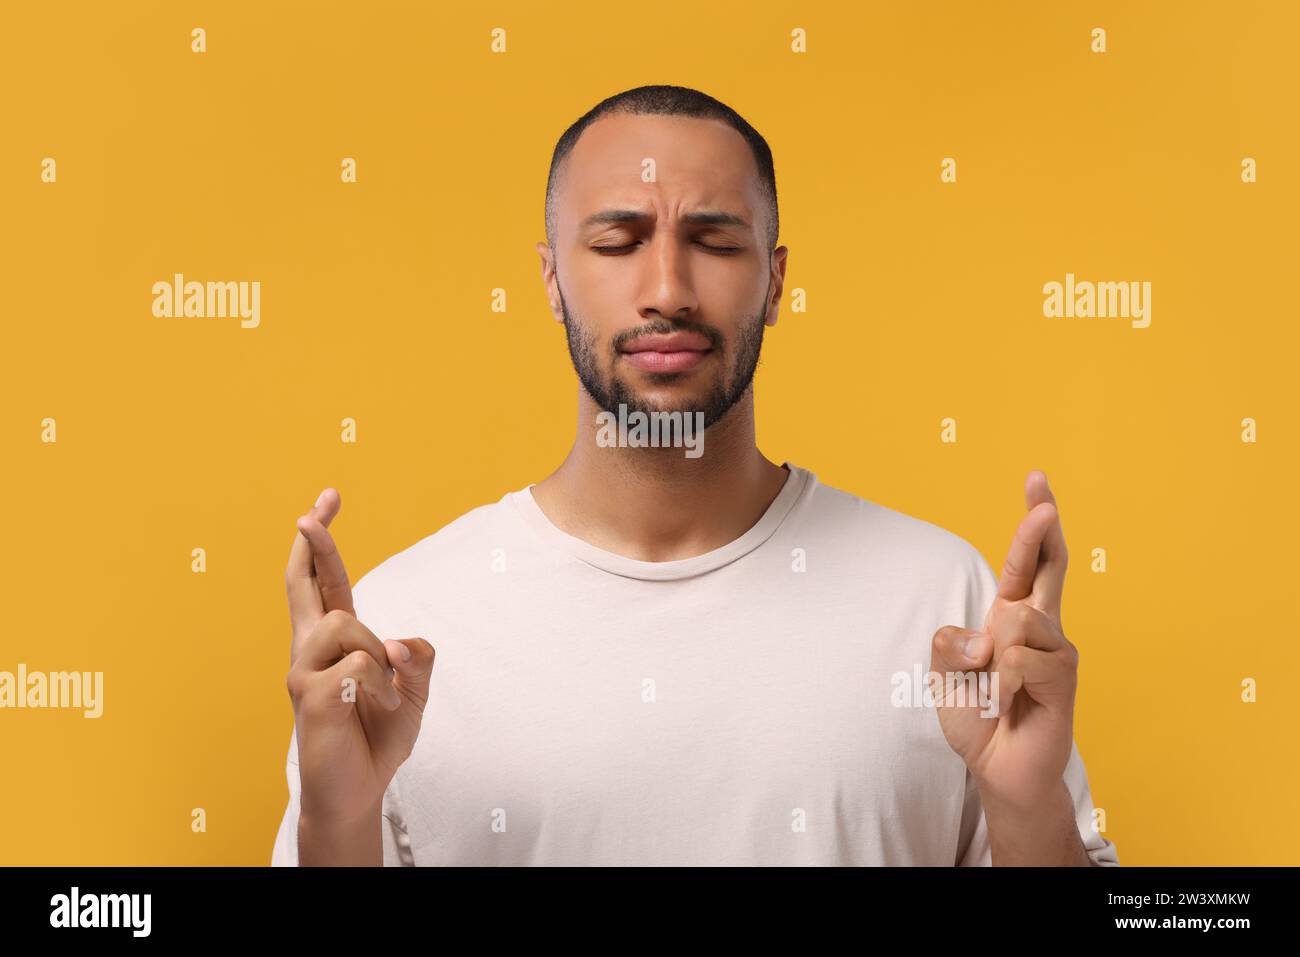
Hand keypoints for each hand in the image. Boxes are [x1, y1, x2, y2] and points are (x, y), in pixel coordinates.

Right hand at [284, 487, 435, 827]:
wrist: (358, 790)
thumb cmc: (378, 736)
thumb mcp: (414, 690)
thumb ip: (417, 659)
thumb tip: (400, 643)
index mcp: (334, 641)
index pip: (326, 582)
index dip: (323, 542)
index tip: (325, 500)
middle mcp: (310, 649)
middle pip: (304, 583)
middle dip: (312, 542)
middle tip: (311, 510)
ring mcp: (303, 671)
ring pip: (347, 625)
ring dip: (379, 654)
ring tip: (381, 694)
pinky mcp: (309, 696)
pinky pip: (360, 666)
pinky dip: (382, 687)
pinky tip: (376, 710)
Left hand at [930, 470, 1077, 810]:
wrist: (999, 770)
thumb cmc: (978, 718)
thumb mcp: (945, 674)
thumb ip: (949, 644)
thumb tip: (985, 635)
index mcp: (1012, 616)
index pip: (1028, 561)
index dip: (1033, 522)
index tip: (1037, 481)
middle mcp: (1042, 627)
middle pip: (1051, 564)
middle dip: (1043, 527)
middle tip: (1043, 502)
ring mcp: (1057, 651)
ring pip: (1017, 620)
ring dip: (990, 658)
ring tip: (994, 690)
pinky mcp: (1063, 680)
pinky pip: (1019, 662)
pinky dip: (998, 685)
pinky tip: (1005, 705)